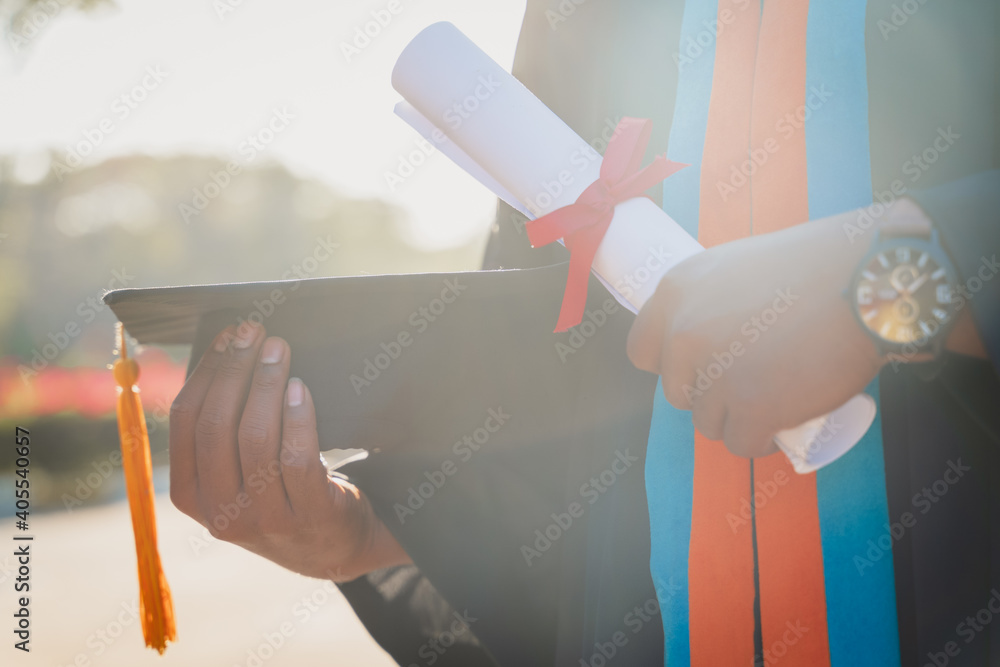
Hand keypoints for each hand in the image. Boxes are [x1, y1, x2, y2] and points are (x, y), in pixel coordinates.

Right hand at [169, 322, 410, 580]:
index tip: (227, 336)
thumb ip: (220, 431)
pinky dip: (297, 417)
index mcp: (190, 495)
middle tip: (256, 332)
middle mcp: (220, 514)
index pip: (186, 422)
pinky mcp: (308, 516)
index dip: (206, 372)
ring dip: (266, 384)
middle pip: (216, 426)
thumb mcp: (235, 476)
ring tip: (279, 350)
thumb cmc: (280, 493)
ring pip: (255, 439)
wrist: (332, 548)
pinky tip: (300, 388)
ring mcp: (265, 519)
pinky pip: (297, 458)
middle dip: (235, 370)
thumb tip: (223, 353)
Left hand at [627, 210, 881, 457]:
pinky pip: (741, 443)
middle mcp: (684, 334)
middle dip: (709, 393)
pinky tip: (780, 426)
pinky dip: (761, 441)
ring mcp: (716, 373)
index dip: (671, 365)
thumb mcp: (736, 267)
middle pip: (679, 392)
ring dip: (737, 418)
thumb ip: (708, 302)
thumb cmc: (814, 266)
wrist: (867, 280)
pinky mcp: (751, 408)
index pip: (642, 351)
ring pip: (709, 421)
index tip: (698, 368)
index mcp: (676, 293)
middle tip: (749, 382)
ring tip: (773, 399)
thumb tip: (698, 340)